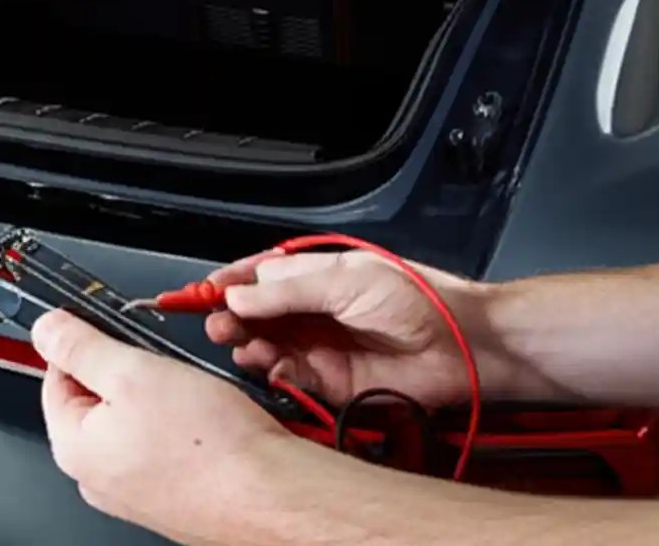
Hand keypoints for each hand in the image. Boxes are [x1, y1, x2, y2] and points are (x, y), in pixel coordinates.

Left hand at [31, 309, 295, 544]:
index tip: (107, 327)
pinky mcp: (172, 499)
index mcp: (74, 448)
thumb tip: (46, 329)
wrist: (273, 496)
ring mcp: (136, 493)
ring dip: (160, 399)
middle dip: (128, 373)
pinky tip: (208, 423)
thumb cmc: (212, 447)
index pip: (55, 377)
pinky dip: (183, 430)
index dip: (84, 344)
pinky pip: (166, 448)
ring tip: (192, 395)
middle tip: (162, 363)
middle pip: (96, 400)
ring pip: (136, 422)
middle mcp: (99, 478)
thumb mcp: (132, 371)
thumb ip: (80, 345)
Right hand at [205, 250, 500, 406]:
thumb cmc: (415, 299)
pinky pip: (286, 377)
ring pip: (264, 347)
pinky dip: (271, 372)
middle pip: (253, 315)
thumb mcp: (345, 280)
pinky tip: (269, 364)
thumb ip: (288, 290)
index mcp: (314, 276)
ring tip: (240, 343)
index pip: (256, 277)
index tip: (196, 293)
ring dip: (247, 345)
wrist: (462, 346)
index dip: (226, 285)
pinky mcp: (328, 382)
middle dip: (230, 318)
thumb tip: (236, 295)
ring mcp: (317, 347)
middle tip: (218, 324)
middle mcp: (310, 311)